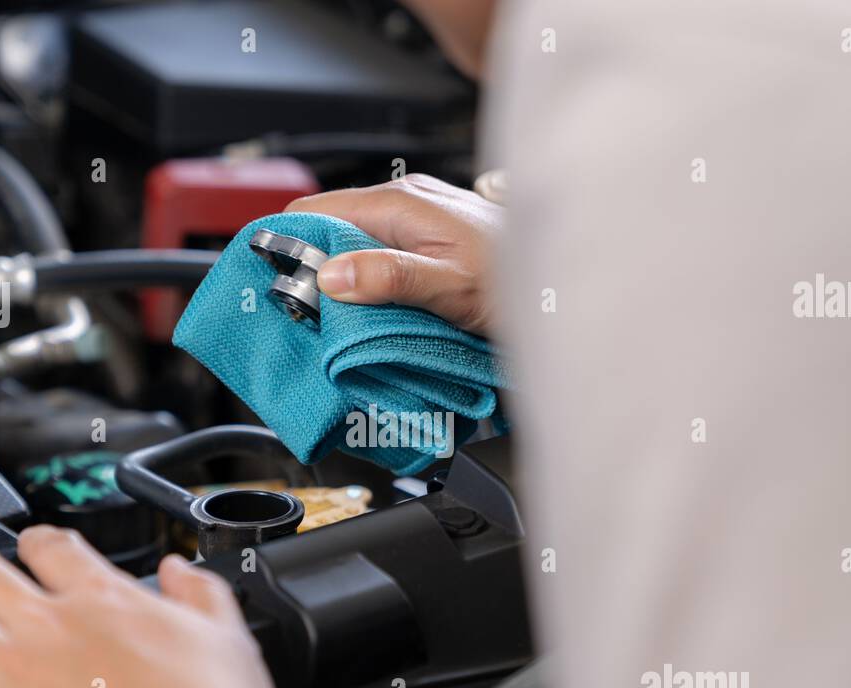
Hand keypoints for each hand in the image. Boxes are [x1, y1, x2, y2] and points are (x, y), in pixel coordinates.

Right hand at [286, 173, 502, 335]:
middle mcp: (404, 202)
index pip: (313, 210)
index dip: (290, 248)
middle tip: (309, 317)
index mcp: (399, 203)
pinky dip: (368, 284)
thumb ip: (390, 277)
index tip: (282, 290)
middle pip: (329, 230)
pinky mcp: (428, 241)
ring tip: (336, 321)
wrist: (568, 285)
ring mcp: (417, 220)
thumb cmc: (520, 281)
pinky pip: (379, 257)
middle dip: (313, 271)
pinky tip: (371, 312)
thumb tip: (332, 276)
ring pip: (353, 245)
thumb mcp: (449, 285)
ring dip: (340, 282)